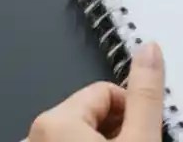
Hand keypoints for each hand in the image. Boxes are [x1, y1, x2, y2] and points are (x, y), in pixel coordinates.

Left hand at [28, 42, 165, 141]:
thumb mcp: (139, 140)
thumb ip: (145, 95)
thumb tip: (149, 50)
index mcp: (53, 122)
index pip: (105, 92)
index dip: (131, 112)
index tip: (140, 135)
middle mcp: (32, 136)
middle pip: (90, 114)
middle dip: (114, 131)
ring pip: (76, 136)